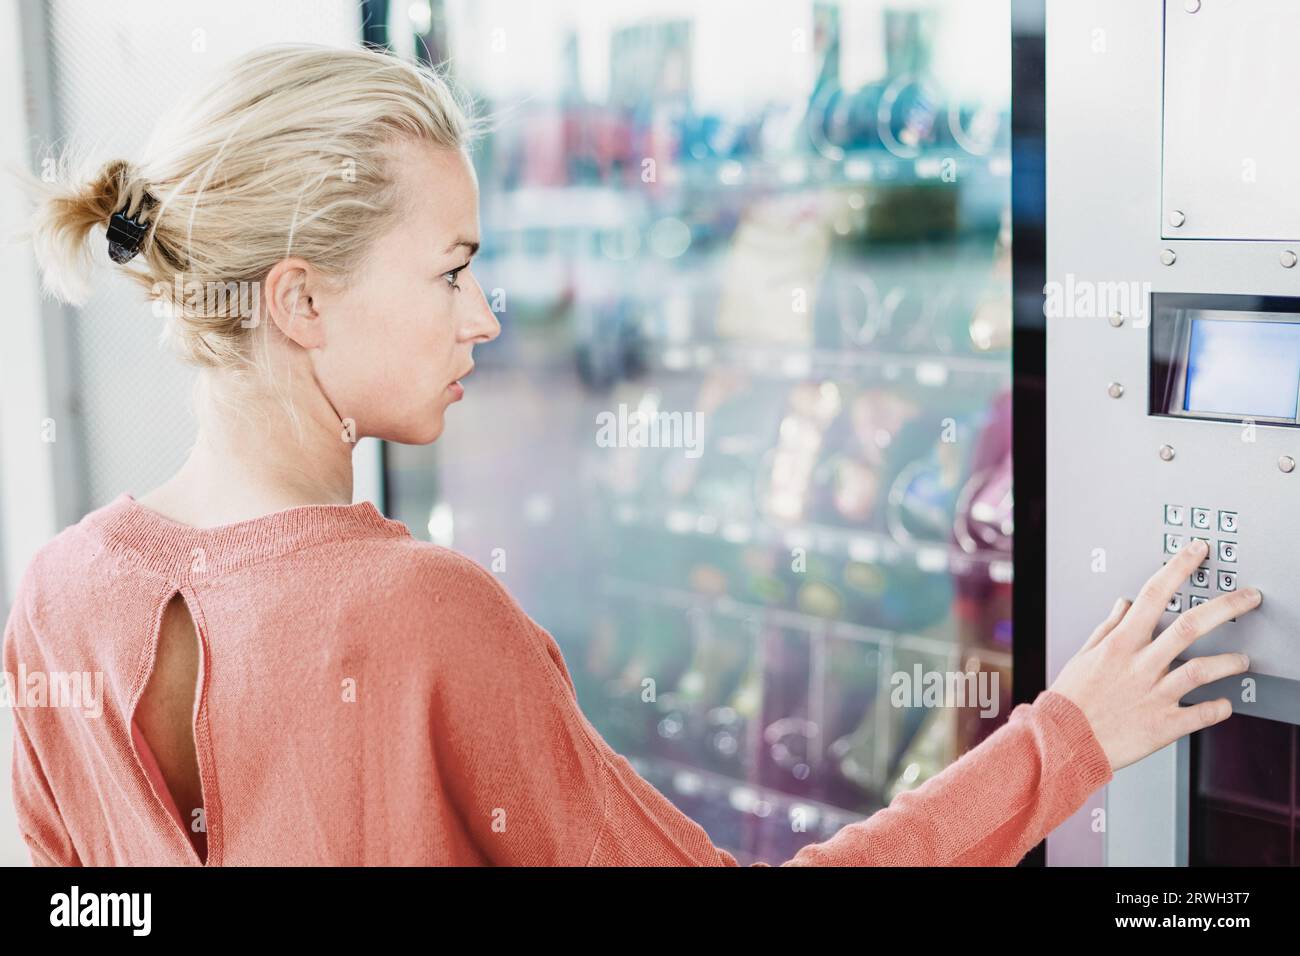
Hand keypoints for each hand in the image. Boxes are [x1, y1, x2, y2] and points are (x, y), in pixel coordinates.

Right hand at [1049, 538, 1260, 771]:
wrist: (1064, 741)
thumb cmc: (1072, 700)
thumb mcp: (1084, 655)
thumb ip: (1109, 627)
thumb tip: (1125, 603)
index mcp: (1120, 644)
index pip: (1153, 595)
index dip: (1177, 568)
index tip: (1196, 551)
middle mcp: (1141, 665)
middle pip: (1190, 626)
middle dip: (1225, 606)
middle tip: (1250, 596)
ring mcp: (1155, 695)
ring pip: (1203, 670)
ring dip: (1230, 662)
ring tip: (1243, 659)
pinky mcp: (1164, 725)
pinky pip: (1202, 715)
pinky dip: (1220, 708)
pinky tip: (1226, 704)